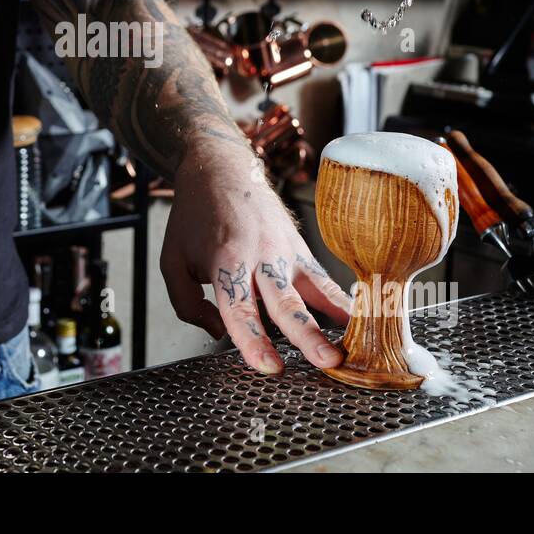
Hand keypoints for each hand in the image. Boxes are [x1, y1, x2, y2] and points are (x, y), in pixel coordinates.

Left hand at [160, 144, 351, 374]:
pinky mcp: (301, 248)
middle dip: (306, 334)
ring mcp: (286, 250)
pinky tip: (360, 323)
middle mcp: (260, 255)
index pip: (240, 308)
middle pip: (285, 301)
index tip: (268, 366)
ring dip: (334, 320)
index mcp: (225, 259)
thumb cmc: (195, 216)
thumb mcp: (172, 260)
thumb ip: (187, 304)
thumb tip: (220, 332)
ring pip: (314, 290)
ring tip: (352, 346)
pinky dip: (341, 302)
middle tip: (324, 361)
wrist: (220, 168)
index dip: (253, 339)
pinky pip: (324, 280)